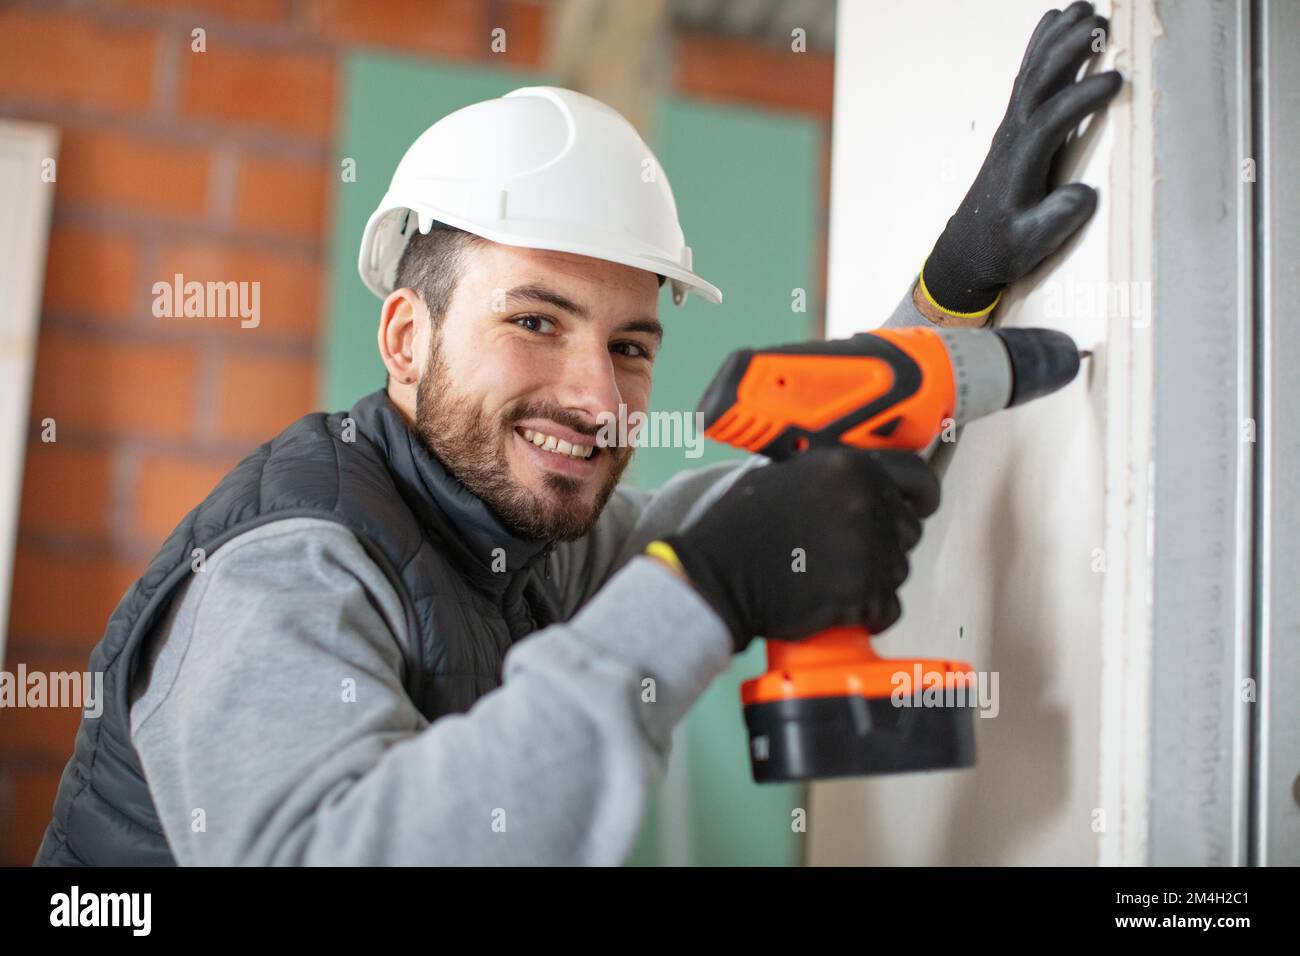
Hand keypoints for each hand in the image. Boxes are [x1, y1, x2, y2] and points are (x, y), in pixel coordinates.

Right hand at [659, 448, 939, 652]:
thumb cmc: (739, 527)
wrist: (717, 575)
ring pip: (897, 571)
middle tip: (845, 552)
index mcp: (850, 467)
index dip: (920, 497)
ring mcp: (866, 550)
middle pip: (908, 530)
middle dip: (884, 543)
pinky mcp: (861, 593)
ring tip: (831, 577)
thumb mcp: (785, 474)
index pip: (918, 477)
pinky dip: (867, 611)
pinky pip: (887, 607)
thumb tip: (864, 483)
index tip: (917, 508)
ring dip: (873, 578)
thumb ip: (833, 474)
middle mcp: (865, 503)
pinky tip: (836, 604)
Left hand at [921, 1, 1123, 319]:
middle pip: (1037, 84)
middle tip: (1101, 22)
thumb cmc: (1001, 247)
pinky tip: (1056, 21)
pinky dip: (1041, 45)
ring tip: (1085, 8)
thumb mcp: (1029, 245)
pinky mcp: (1014, 124)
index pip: (1048, 121)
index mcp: (1018, 164)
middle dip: (1067, 50)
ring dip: (1056, 38)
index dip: (1079, 99)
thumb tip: (1084, 195)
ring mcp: (1011, 126)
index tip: (1116, 81)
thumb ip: (1055, 221)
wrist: (968, 248)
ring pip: (1031, 73)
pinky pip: (1027, 76)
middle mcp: (1012, 137)